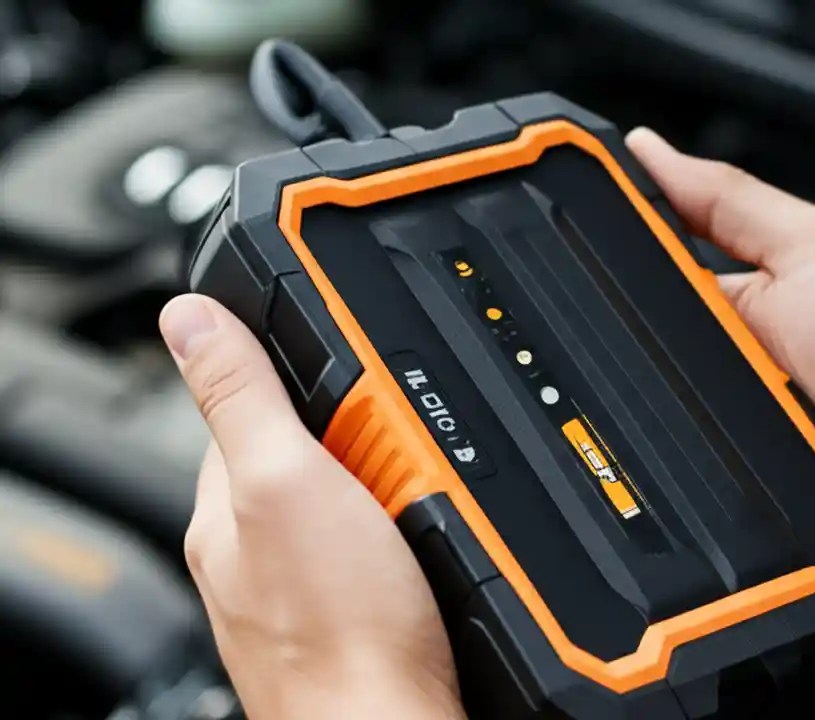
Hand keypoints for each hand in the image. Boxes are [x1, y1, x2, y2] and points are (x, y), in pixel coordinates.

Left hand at [159, 295, 464, 719]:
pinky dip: (420, 536)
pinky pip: (396, 546)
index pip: (255, 406)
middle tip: (400, 465)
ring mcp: (315, 583)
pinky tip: (432, 557)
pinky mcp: (364, 611)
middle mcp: (261, 547)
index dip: (309, 381)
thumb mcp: (284, 484)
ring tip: (424, 513)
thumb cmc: (338, 634)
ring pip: (367, 500)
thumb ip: (242, 398)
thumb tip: (190, 318)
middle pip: (322, 451)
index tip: (356, 389)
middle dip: (372, 442)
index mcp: (224, 509)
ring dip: (404, 488)